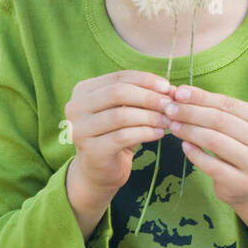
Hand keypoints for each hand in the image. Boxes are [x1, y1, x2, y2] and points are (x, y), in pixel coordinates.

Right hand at [64, 70, 172, 216]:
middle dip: (149, 97)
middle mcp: (75, 107)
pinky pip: (123, 137)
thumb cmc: (117, 134)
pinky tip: (159, 134)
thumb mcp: (128, 110)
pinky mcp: (90, 150)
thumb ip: (143, 96)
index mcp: (83, 91)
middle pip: (118, 93)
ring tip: (168, 120)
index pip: (119, 77)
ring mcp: (80, 129)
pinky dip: (145, 133)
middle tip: (170, 105)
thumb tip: (172, 89)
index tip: (169, 87)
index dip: (146, 80)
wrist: (100, 170)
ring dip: (150, 116)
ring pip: (121, 115)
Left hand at [163, 84, 247, 234]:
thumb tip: (181, 93)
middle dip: (191, 113)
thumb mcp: (237, 126)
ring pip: (214, 141)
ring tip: (172, 125)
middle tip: (169, 109)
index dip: (201, 97)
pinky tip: (183, 145)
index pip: (229, 104)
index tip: (178, 93)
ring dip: (189, 131)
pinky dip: (194, 153)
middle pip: (220, 121)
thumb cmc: (241, 148)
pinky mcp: (240, 183)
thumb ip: (214, 110)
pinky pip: (210, 165)